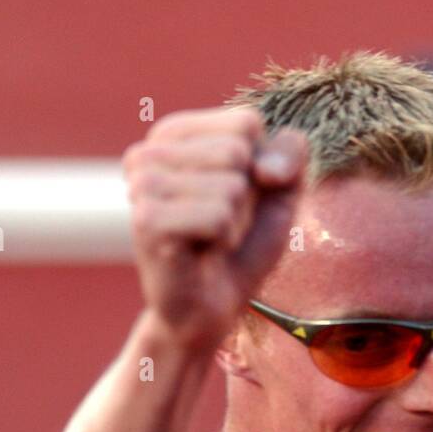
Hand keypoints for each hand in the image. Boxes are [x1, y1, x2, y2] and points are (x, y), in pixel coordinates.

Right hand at [122, 106, 306, 347]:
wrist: (210, 309)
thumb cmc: (241, 247)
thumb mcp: (280, 191)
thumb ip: (290, 154)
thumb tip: (262, 168)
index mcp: (173, 133)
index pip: (246, 122)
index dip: (260, 167)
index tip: (236, 198)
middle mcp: (148, 151)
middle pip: (238, 150)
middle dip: (246, 197)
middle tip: (219, 225)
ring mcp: (142, 184)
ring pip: (231, 185)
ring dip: (233, 222)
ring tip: (208, 240)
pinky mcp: (146, 220)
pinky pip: (218, 216)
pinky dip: (223, 240)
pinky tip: (200, 252)